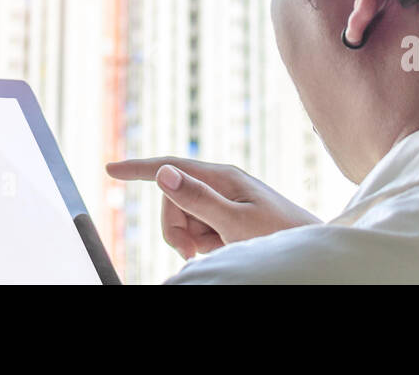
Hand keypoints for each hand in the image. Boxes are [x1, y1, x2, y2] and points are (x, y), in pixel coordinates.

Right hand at [106, 157, 319, 259]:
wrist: (308, 250)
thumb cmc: (278, 236)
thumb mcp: (235, 222)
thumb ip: (198, 199)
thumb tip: (163, 171)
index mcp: (222, 177)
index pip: (171, 165)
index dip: (138, 168)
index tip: (110, 168)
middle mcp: (221, 183)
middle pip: (173, 198)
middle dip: (174, 226)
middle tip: (191, 253)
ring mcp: (225, 200)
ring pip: (184, 217)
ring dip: (190, 238)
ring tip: (217, 251)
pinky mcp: (228, 217)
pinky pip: (198, 228)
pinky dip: (202, 242)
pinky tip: (223, 249)